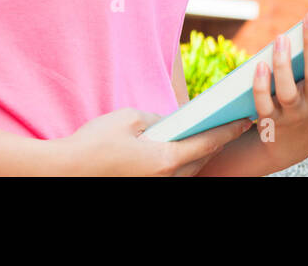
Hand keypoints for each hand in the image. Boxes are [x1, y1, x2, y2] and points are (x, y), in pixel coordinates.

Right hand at [55, 107, 251, 175]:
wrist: (63, 172)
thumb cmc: (94, 143)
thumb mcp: (129, 119)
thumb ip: (157, 118)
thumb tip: (170, 121)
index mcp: (164, 160)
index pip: (207, 143)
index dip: (228, 131)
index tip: (244, 120)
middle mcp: (165, 180)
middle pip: (202, 161)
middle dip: (217, 143)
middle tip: (231, 126)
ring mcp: (155, 187)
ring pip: (188, 173)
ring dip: (200, 156)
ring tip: (209, 138)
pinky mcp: (144, 187)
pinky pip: (172, 178)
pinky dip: (181, 165)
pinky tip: (181, 153)